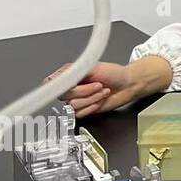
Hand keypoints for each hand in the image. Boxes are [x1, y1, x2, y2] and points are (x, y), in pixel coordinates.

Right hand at [48, 57, 169, 117]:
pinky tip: (100, 101)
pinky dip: (92, 107)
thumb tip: (59, 76)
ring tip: (103, 91)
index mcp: (71, 75)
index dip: (57, 86)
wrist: (128, 85)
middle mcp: (72, 88)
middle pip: (64, 96)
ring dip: (91, 98)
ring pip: (73, 105)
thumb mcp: (94, 66)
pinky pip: (79, 113)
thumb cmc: (115, 73)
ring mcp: (78, 99)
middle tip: (98, 85)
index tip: (67, 85)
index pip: (52, 82)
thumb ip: (74, 71)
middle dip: (84, 91)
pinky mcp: (84, 110)